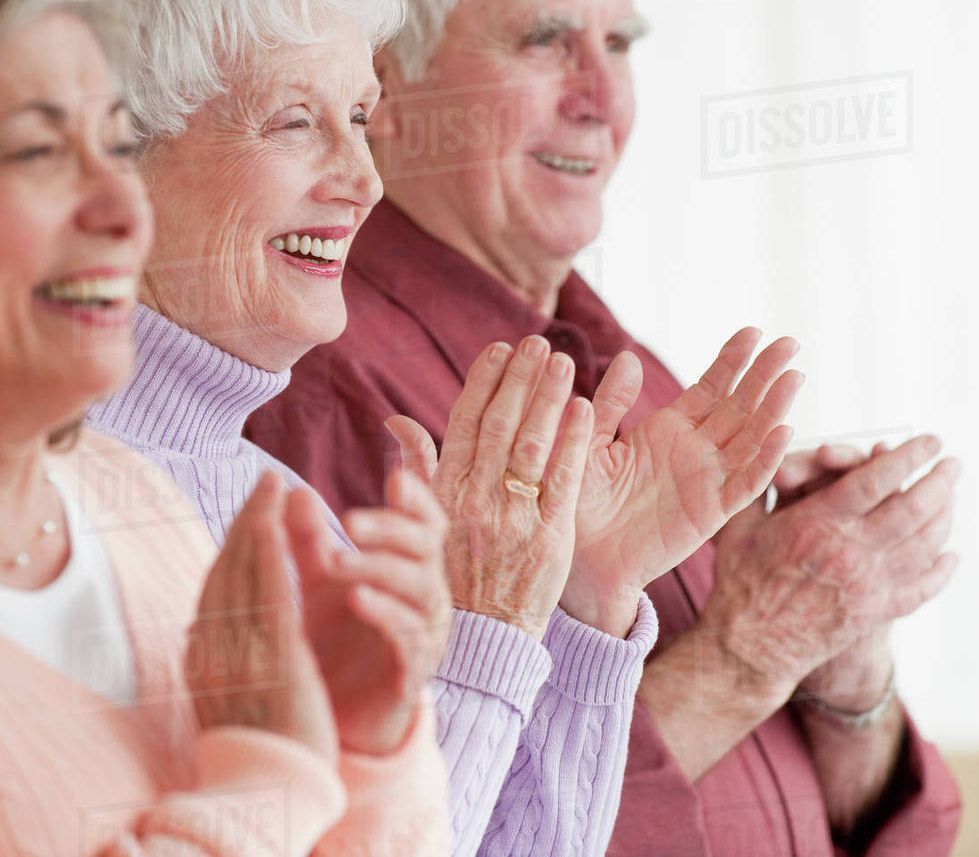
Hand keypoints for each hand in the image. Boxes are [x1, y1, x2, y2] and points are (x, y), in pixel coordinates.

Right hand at [185, 472, 336, 762]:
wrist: (264, 800)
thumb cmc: (257, 756)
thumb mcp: (229, 699)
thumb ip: (220, 658)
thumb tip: (206, 628)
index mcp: (204, 660)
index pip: (215, 587)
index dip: (232, 544)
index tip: (251, 512)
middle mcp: (213, 651)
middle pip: (224, 570)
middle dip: (245, 520)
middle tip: (265, 480)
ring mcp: (238, 654)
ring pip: (241, 574)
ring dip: (256, 523)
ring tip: (273, 485)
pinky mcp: (272, 661)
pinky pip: (266, 596)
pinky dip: (267, 556)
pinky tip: (275, 525)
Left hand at [284, 470, 450, 755]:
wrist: (336, 714)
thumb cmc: (335, 638)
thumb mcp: (318, 583)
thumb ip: (308, 539)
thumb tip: (295, 489)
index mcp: (408, 563)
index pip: (425, 519)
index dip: (418, 495)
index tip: (394, 477)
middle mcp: (426, 591)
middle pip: (425, 545)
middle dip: (390, 528)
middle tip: (349, 520)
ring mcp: (426, 631)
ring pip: (420, 587)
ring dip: (381, 569)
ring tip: (339, 562)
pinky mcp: (414, 670)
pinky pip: (411, 637)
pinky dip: (387, 614)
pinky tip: (358, 600)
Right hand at [387, 335, 593, 638]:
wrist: (482, 636)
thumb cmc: (450, 575)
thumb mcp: (424, 521)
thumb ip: (419, 466)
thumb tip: (395, 420)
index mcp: (446, 492)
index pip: (465, 423)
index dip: (482, 382)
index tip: (499, 348)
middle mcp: (478, 498)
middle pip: (501, 425)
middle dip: (520, 379)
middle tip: (537, 342)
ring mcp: (516, 517)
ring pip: (532, 444)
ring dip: (548, 398)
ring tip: (562, 361)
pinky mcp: (552, 537)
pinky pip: (563, 481)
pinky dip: (573, 441)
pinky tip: (583, 407)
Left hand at [559, 328, 802, 635]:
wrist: (582, 559)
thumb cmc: (582, 501)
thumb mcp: (592, 441)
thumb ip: (613, 402)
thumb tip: (628, 356)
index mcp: (669, 428)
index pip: (710, 387)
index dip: (732, 360)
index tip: (752, 331)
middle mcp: (696, 450)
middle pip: (740, 405)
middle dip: (765, 374)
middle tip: (790, 342)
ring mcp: (708, 480)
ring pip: (751, 438)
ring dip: (774, 408)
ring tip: (793, 376)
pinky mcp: (712, 512)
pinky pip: (745, 483)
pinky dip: (765, 459)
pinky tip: (784, 431)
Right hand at [701, 434, 960, 705]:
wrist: (749, 648)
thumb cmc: (739, 580)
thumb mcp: (739, 522)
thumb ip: (760, 481)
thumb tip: (770, 442)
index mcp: (816, 523)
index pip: (875, 479)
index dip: (907, 457)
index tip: (929, 441)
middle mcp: (850, 551)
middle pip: (912, 508)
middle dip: (938, 481)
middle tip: (953, 463)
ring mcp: (868, 584)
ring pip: (924, 544)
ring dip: (945, 515)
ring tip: (953, 495)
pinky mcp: (875, 612)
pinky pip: (922, 588)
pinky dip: (941, 569)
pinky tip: (950, 554)